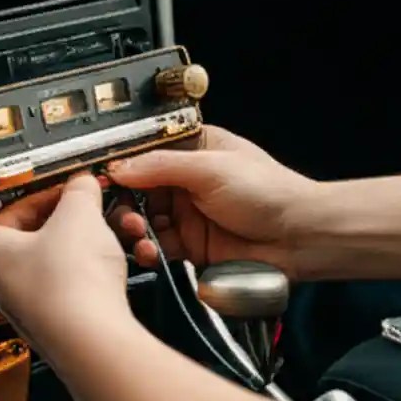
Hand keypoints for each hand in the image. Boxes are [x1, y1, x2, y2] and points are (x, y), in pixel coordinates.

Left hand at [0, 173, 129, 343]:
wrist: (93, 342)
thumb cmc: (69, 287)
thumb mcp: (79, 216)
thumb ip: (79, 191)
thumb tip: (82, 184)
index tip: (5, 187)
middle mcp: (2, 280)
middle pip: (12, 235)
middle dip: (44, 213)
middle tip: (69, 201)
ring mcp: (29, 303)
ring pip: (43, 259)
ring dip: (70, 239)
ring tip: (95, 229)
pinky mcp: (56, 318)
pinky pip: (65, 283)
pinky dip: (85, 267)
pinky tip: (106, 260)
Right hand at [106, 126, 318, 278]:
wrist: (299, 237)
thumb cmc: (269, 191)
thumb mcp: (210, 168)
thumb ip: (160, 167)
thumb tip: (120, 167)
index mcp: (193, 150)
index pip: (145, 154)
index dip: (121, 166)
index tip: (101, 178)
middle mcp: (187, 181)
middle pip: (137, 190)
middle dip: (122, 201)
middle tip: (117, 211)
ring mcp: (188, 215)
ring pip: (144, 220)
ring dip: (132, 227)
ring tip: (134, 232)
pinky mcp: (192, 246)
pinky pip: (158, 247)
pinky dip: (147, 250)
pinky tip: (148, 250)